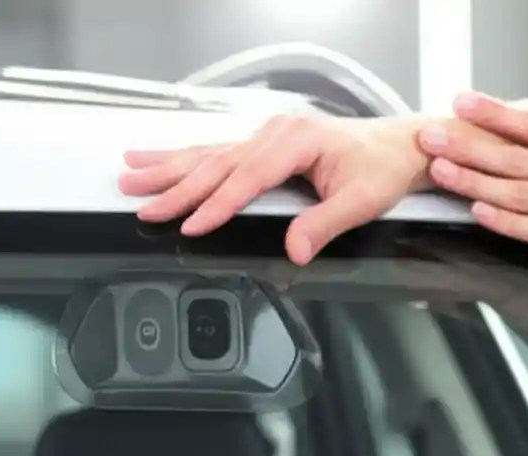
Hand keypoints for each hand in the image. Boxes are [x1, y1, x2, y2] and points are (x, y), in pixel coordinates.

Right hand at [119, 116, 429, 264]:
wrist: (398, 146)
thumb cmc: (382, 169)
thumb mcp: (363, 201)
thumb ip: (325, 224)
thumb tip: (295, 250)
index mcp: (298, 141)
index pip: (248, 178)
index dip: (217, 204)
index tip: (190, 225)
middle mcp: (276, 133)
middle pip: (217, 164)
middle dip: (175, 188)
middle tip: (141, 206)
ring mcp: (267, 135)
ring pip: (208, 154)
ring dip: (167, 168)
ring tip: (129, 176)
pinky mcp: (263, 143)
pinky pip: (216, 151)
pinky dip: (184, 159)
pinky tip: (156, 160)